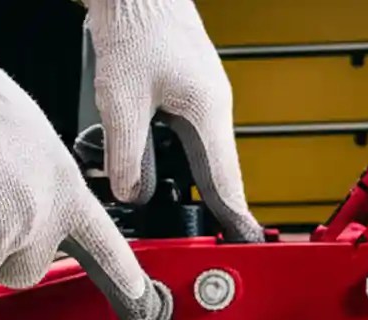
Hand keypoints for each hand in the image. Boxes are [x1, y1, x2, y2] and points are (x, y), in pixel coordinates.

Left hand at [83, 0, 263, 242]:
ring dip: (187, 182)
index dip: (235, 218)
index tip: (246, 245)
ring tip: (181, 213)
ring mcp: (201, 96)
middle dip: (211, 208)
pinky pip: (184, 135)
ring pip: (197, 153)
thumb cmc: (135, 25)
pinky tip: (154, 166)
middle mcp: (212, 106)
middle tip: (213, 243)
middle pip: (215, 171)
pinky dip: (172, 157)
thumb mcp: (122, 101)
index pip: (226, 181)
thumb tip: (132, 193)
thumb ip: (127, 155)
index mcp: (207, 112)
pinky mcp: (184, 88)